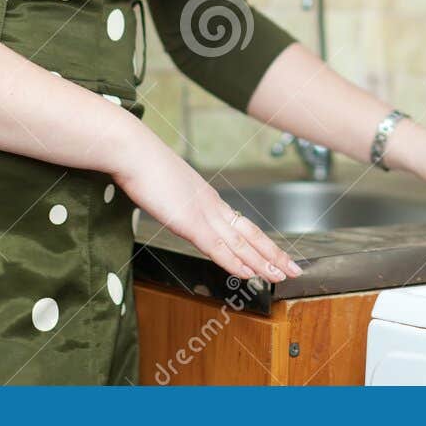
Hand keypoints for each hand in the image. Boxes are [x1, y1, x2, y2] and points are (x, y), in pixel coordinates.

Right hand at [111, 133, 301, 284]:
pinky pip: (218, 247)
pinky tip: (249, 274)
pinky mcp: (189, 222)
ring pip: (240, 243)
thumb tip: (173, 204)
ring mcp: (202, 213)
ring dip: (262, 262)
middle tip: (293, 269)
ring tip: (280, 276)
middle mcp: (211, 205)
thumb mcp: (164, 185)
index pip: (240, 224)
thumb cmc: (141, 164)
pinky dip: (235, 262)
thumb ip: (174, 198)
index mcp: (206, 197)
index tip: (274, 254)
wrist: (132, 149)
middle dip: (273, 254)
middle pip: (249, 234)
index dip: (259, 241)